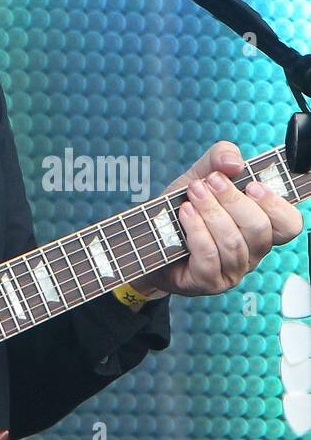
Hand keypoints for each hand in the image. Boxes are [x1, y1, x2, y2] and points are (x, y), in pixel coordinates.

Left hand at [131, 141, 303, 298]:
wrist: (150, 236)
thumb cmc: (184, 207)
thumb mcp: (201, 175)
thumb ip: (220, 158)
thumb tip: (234, 162)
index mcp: (259, 226)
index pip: (289, 224)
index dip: (276, 205)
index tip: (252, 185)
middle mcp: (252, 251)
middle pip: (259, 229)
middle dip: (233, 200)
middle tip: (210, 182)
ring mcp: (232, 270)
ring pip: (233, 243)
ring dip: (211, 212)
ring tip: (193, 193)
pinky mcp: (208, 281)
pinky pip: (209, 256)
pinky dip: (196, 230)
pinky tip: (184, 213)